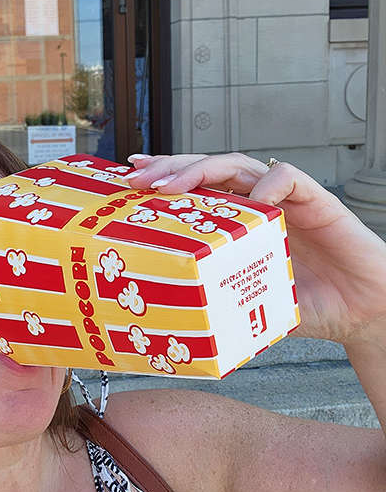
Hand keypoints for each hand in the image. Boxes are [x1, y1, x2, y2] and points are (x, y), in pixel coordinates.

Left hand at [124, 153, 385, 344]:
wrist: (362, 313)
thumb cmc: (308, 306)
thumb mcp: (247, 305)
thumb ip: (218, 302)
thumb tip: (170, 327)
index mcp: (240, 219)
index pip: (197, 185)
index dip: (165, 176)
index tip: (130, 176)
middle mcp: (258, 201)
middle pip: (208, 167)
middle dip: (170, 167)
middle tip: (136, 175)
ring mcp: (286, 197)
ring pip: (238, 164)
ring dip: (201, 170)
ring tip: (169, 187)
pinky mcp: (317, 200)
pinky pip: (287, 178)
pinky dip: (265, 184)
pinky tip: (249, 202)